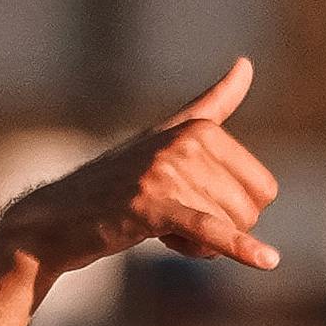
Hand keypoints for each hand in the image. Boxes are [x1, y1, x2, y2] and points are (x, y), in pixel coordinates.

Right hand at [0, 62, 285, 281]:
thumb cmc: (116, 181)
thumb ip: (211, 104)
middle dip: (218, 230)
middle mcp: (187, 143)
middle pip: (249, 210)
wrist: (56, 218)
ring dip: (198, 246)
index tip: (193, 205)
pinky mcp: (152, 206)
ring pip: (227, 227)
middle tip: (172, 223)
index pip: (261, 187)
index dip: (231, 210)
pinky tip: (268, 261)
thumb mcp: (166, 136)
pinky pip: (209, 230)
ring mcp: (168, 173)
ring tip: (157, 231)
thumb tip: (246, 64)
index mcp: (199, 128)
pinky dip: (240, 248)